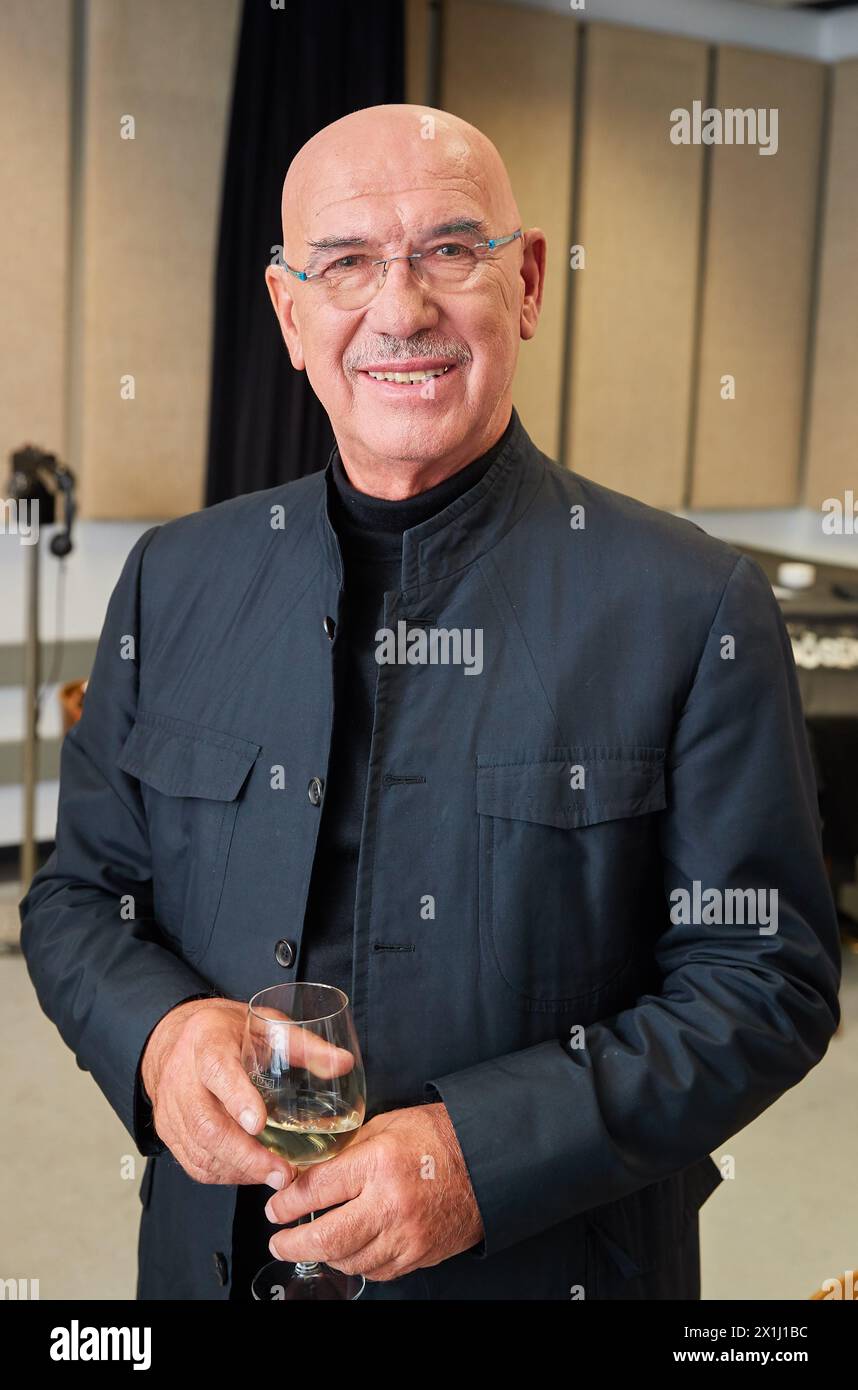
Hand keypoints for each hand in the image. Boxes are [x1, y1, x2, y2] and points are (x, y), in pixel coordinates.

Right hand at [140, 997, 351, 1187]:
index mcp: (208, 1042)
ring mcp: (171, 1109)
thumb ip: (303, 1046)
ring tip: (276, 1176)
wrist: (178, 1038)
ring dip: (240, 1170)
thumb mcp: (265, 1025)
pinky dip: (225, 1174)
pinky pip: (195, 1163)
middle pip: (206, 1123)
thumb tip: (343, 1063)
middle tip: (282, 1171)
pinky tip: (252, 1173)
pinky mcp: (168, 1133)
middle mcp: (183, 1077)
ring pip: (199, 1150)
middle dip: (246, 1154)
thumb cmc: (227, 1032)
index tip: (260, 1123)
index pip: (217, 1071)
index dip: (237, 1098)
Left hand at [264, 1102, 483, 1281]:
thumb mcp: (385, 1127)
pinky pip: (375, 1270)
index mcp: (378, 1163)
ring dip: (324, 1254)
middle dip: (292, 1243)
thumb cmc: (437, 1138)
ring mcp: (406, 1235)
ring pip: (349, 1260)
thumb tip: (306, 1171)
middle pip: (326, 1237)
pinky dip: (356, 1262)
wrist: (487, 1160)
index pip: (317, 1190)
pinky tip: (349, 1249)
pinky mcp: (418, 1255)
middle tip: (278, 1242)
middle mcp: (390, 1204)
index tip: (275, 1208)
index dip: (287, 1203)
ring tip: (312, 1243)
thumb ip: (345, 1150)